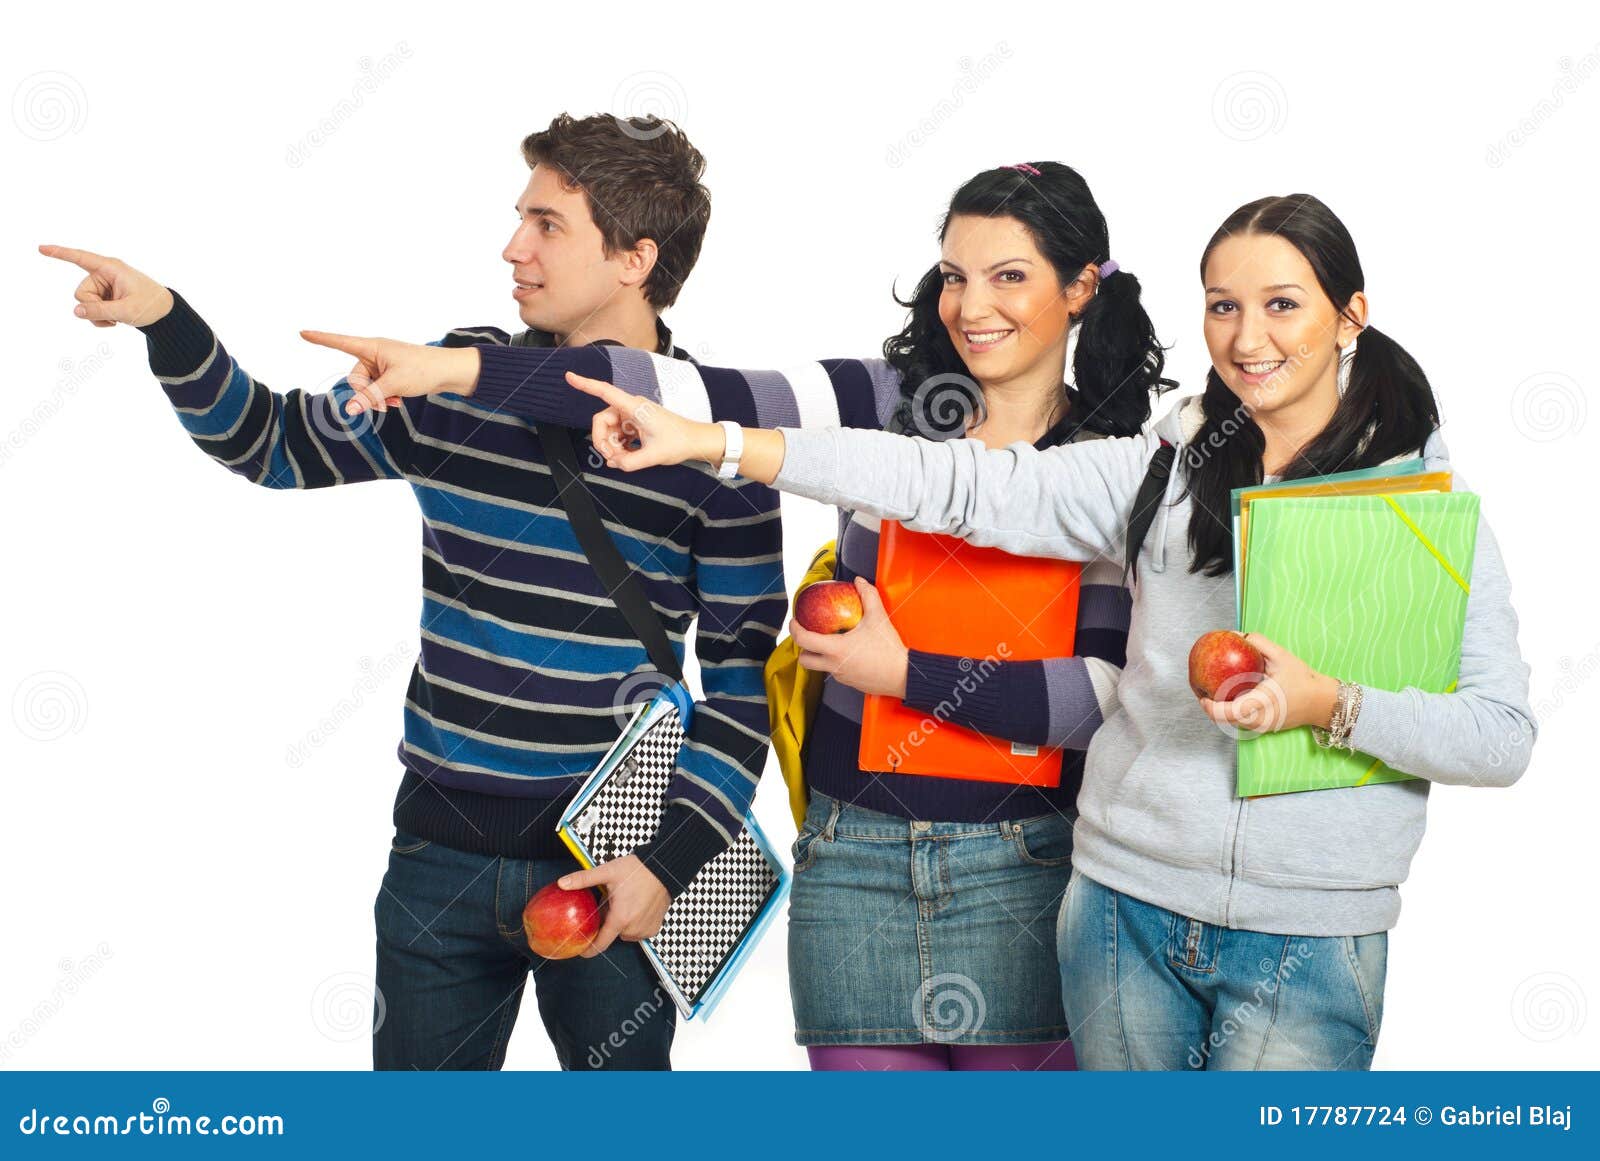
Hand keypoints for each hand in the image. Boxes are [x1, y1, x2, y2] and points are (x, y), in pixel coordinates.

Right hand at [39, 245, 173, 328]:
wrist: (165, 314)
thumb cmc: (151, 306)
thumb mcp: (127, 310)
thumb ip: (100, 311)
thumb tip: (76, 311)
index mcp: (111, 268)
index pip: (81, 258)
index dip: (60, 253)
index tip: (40, 248)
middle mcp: (104, 274)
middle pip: (80, 292)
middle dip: (93, 307)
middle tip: (115, 313)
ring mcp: (103, 285)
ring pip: (84, 303)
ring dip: (97, 315)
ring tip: (117, 318)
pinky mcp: (104, 296)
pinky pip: (90, 309)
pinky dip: (100, 318)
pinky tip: (115, 321)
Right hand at [299, 330, 480, 414]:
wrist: (449, 372)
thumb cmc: (424, 370)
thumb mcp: (394, 384)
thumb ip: (370, 396)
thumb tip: (349, 409)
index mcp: (372, 347)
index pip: (341, 342)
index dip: (321, 339)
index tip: (302, 333)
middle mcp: (374, 353)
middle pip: (354, 377)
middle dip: (366, 394)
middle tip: (384, 404)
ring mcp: (382, 364)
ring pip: (366, 387)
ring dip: (377, 398)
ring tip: (395, 403)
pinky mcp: (389, 374)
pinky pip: (377, 389)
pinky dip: (384, 397)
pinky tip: (397, 402)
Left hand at [557, 855, 670, 956]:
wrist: (665, 868)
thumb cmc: (638, 870)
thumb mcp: (608, 872)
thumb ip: (584, 879)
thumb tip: (562, 883)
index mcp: (620, 918)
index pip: (601, 943)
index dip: (589, 949)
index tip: (581, 950)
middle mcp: (633, 928)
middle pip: (612, 933)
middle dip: (608, 922)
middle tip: (611, 903)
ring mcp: (645, 930)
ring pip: (625, 932)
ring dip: (622, 922)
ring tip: (626, 903)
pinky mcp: (655, 928)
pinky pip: (638, 931)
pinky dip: (634, 923)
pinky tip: (637, 907)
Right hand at [571, 372, 725, 469]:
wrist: (695, 440)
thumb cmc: (679, 441)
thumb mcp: (653, 456)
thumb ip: (629, 462)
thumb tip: (614, 463)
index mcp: (634, 407)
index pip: (605, 391)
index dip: (585, 384)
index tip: (569, 376)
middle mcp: (631, 408)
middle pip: (601, 421)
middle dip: (602, 441)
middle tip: (613, 458)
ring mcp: (632, 417)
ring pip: (608, 430)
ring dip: (612, 447)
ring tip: (625, 458)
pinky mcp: (634, 425)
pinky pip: (617, 435)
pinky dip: (619, 447)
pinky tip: (629, 455)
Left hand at [789, 578, 908, 697]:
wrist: (903, 675)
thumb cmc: (888, 649)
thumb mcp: (878, 618)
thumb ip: (868, 596)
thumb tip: (859, 582)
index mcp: (835, 649)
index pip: (804, 640)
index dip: (794, 629)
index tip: (794, 621)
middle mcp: (834, 665)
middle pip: (805, 660)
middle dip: (802, 648)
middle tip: (809, 635)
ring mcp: (841, 676)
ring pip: (820, 667)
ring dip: (819, 656)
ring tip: (828, 642)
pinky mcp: (850, 683)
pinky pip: (835, 672)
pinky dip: (835, 662)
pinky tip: (847, 653)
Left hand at [1198, 633, 1338, 734]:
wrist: (1322, 702)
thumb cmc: (1303, 680)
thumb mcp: (1282, 656)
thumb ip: (1259, 643)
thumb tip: (1236, 635)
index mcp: (1262, 704)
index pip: (1229, 712)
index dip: (1211, 707)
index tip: (1202, 695)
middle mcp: (1259, 720)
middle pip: (1225, 721)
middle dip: (1209, 708)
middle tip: (1201, 690)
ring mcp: (1261, 727)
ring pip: (1231, 723)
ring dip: (1219, 711)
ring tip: (1211, 692)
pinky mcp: (1263, 728)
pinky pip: (1241, 722)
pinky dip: (1230, 712)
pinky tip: (1226, 697)